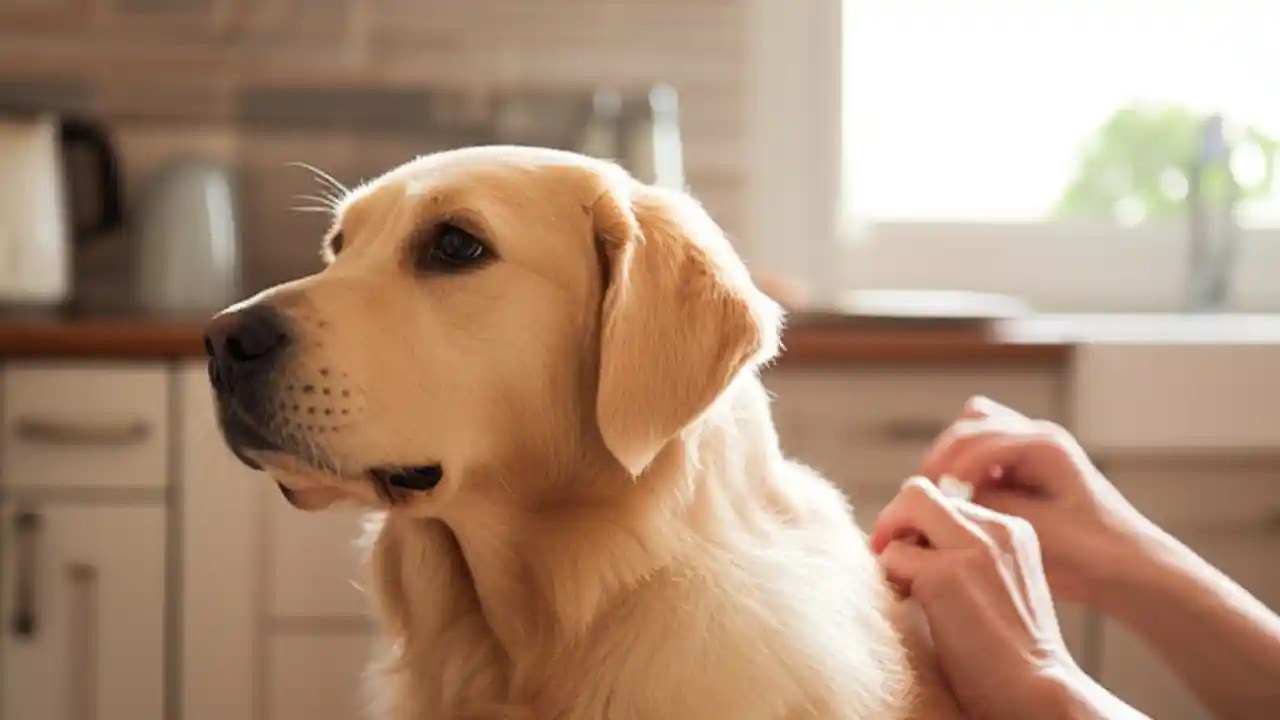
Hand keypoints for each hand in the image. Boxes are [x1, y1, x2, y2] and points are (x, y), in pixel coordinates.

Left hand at [870, 478, 1139, 719]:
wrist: (1035, 691)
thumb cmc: (1010, 651)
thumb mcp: (1000, 585)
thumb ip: (968, 554)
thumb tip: (908, 539)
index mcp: (1014, 530)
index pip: (947, 500)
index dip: (921, 526)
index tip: (915, 560)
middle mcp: (996, 529)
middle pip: (920, 492)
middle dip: (896, 521)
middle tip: (893, 563)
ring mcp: (972, 548)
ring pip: (906, 508)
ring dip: (891, 546)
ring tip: (902, 587)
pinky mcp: (945, 575)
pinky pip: (892, 555)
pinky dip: (889, 577)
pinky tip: (907, 605)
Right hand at [917, 396, 1156, 605]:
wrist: (1129, 567)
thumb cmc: (1089, 553)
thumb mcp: (1033, 529)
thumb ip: (986, 505)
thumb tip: (943, 496)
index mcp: (1043, 445)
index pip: (974, 440)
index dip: (946, 471)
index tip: (930, 504)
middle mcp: (1038, 435)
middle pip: (969, 425)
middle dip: (944, 459)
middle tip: (929, 498)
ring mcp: (1034, 446)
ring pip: (974, 429)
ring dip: (953, 458)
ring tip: (943, 495)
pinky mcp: (1028, 464)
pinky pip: (984, 450)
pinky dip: (967, 467)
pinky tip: (964, 499)